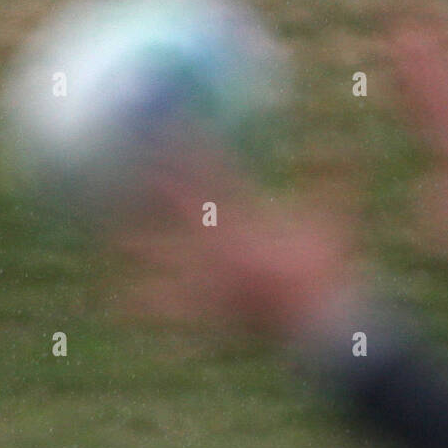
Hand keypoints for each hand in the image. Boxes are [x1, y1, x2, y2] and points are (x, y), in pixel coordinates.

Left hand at [115, 151, 357, 341]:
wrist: (316, 331)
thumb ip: (333, 183)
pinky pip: (169, 310)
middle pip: (168, 207)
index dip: (180, 141)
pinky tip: (117, 303)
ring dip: (131, 244)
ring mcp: (207, 281)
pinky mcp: (206, 313)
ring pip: (158, 258)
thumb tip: (348, 145)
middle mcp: (215, 248)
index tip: (158, 117)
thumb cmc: (326, 276)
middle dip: (141, 182)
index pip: (205, 170)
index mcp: (242, 221)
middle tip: (110, 159)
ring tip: (100, 232)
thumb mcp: (335, 224)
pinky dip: (144, 305)